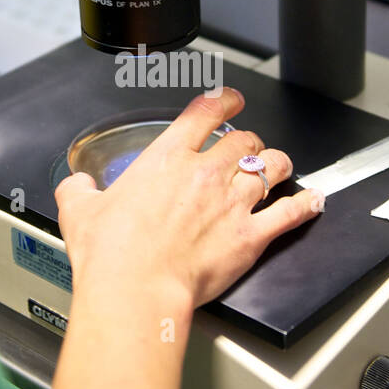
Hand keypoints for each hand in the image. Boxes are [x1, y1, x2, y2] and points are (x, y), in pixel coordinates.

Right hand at [54, 88, 325, 309]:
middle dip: (250, 142)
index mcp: (167, 158)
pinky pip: (290, 212)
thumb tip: (76, 186)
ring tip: (280, 166)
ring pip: (272, 167)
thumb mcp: (79, 211)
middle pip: (245, 141)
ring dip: (278, 164)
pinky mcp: (251, 236)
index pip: (205, 113)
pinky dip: (306, 204)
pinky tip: (313, 200)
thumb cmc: (110, 253)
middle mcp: (206, 173)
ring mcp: (233, 202)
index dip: (224, 101)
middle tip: (249, 148)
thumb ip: (79, 191)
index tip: (231, 100)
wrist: (135, 288)